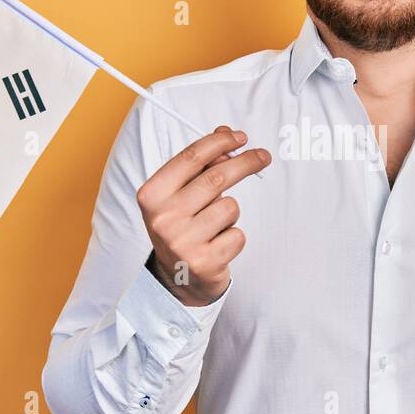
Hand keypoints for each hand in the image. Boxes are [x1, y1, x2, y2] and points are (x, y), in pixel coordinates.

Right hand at [135, 125, 271, 305]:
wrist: (178, 279)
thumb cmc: (182, 227)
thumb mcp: (181, 194)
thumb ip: (202, 164)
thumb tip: (227, 134)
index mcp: (152, 195)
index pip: (191, 158)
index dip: (220, 143)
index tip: (241, 138)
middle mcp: (163, 218)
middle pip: (216, 178)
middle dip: (245, 162)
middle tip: (262, 156)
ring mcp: (182, 242)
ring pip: (230, 207)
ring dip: (231, 212)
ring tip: (216, 225)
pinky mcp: (204, 263)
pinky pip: (237, 235)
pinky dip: (234, 237)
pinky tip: (218, 245)